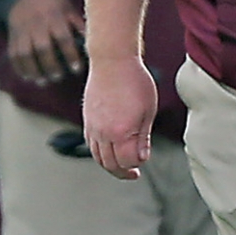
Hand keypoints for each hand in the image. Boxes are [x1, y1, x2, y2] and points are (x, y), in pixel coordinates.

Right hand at [5, 0, 85, 83]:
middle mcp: (37, 25)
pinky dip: (19, 67)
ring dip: (33, 70)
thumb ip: (78, 26)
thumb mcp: (68, 8)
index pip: (63, 38)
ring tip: (42, 81)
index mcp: (55, 17)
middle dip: (51, 65)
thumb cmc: (53, 2)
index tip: (76, 69)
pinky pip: (13, 54)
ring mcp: (23, 31)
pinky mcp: (13, 36)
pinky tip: (27, 77)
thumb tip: (91, 44)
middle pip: (43, 48)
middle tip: (58, 76)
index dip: (70, 55)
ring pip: (25, 54)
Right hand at [83, 54, 156, 179]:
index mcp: (121, 131)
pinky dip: (100, 152)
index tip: (143, 160)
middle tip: (134, 173)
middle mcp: (103, 132)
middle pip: (110, 164)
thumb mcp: (148, 111)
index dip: (136, 164)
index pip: (127, 161)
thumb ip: (143, 138)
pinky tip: (110, 149)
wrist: (112, 60)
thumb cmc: (135, 81)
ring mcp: (93, 126)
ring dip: (110, 165)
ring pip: (98, 156)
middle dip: (123, 171)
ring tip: (122, 165)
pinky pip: (91, 144)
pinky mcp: (87, 119)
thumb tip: (141, 158)